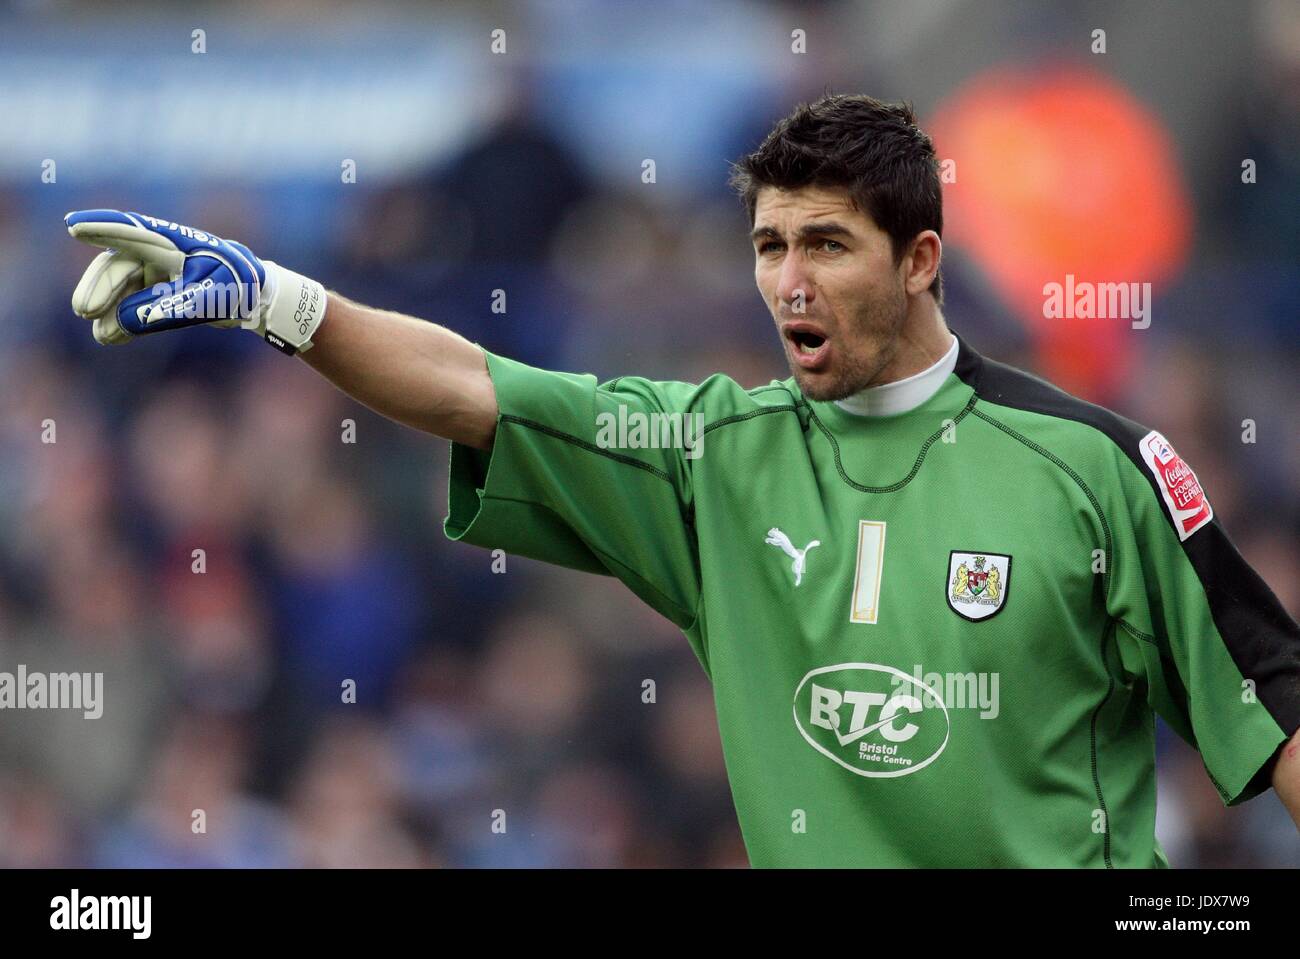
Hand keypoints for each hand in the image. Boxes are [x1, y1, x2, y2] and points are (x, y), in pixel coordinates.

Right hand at [65, 210, 326, 354]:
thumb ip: (163, 310)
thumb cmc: (236, 287)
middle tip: (84, 310)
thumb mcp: (204, 301)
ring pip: (120, 285)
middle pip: (117, 265)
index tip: (72, 226)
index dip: (102, 226)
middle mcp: (160, 252)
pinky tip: (109, 335)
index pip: (132, 230)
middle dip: (99, 287)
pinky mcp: (159, 289)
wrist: (257, 298)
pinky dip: (121, 317)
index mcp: (173, 242)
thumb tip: (117, 322)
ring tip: (100, 333)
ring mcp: (157, 270)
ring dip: (107, 307)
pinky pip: (132, 301)